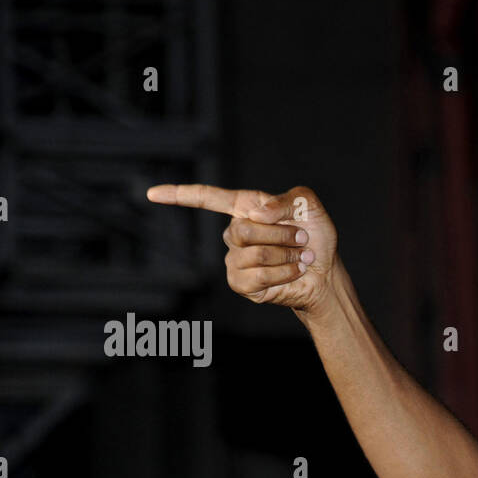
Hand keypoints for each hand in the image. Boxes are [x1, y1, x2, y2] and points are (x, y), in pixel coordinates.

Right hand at [145, 183, 338, 312]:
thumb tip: (255, 215)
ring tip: (300, 256)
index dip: (179, 195)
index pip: (207, 198)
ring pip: (252, 253)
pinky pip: (257, 276)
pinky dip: (283, 273)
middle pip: (242, 229)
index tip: (152, 194)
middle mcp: (235, 233)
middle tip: (301, 239)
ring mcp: (236, 259)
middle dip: (279, 234)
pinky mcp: (242, 284)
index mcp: (245, 207)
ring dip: (285, 254)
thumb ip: (284, 200)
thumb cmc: (316, 236)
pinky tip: (294, 272)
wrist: (325, 272)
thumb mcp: (308, 205)